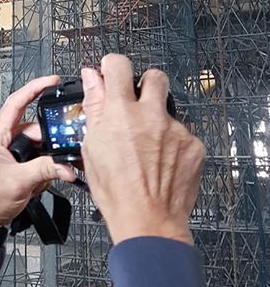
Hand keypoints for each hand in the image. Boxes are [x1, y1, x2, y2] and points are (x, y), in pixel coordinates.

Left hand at [0, 76, 76, 227]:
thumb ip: (44, 170)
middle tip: (59, 153)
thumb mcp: (19, 181)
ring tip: (49, 172)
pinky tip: (44, 179)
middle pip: (36, 127)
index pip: (17, 101)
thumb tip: (66, 165)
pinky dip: (47, 167)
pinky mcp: (21, 163)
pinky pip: (41, 158)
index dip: (35, 88)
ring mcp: (13, 151)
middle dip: (49, 140)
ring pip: (41, 144)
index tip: (51, 81)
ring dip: (49, 158)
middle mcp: (5, 139)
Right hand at [81, 55, 204, 245]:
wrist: (147, 221)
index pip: (119, 66)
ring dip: (158, 122)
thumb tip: (92, 78)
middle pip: (155, 77)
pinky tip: (162, 163)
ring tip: (147, 149)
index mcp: (121, 112)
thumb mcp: (91, 147)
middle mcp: (151, 115)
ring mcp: (176, 130)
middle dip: (145, 84)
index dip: (112, 66)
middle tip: (137, 104)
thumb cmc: (116, 191)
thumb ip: (94, 106)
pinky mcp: (194, 146)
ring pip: (168, 111)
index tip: (111, 72)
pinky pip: (182, 135)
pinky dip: (173, 145)